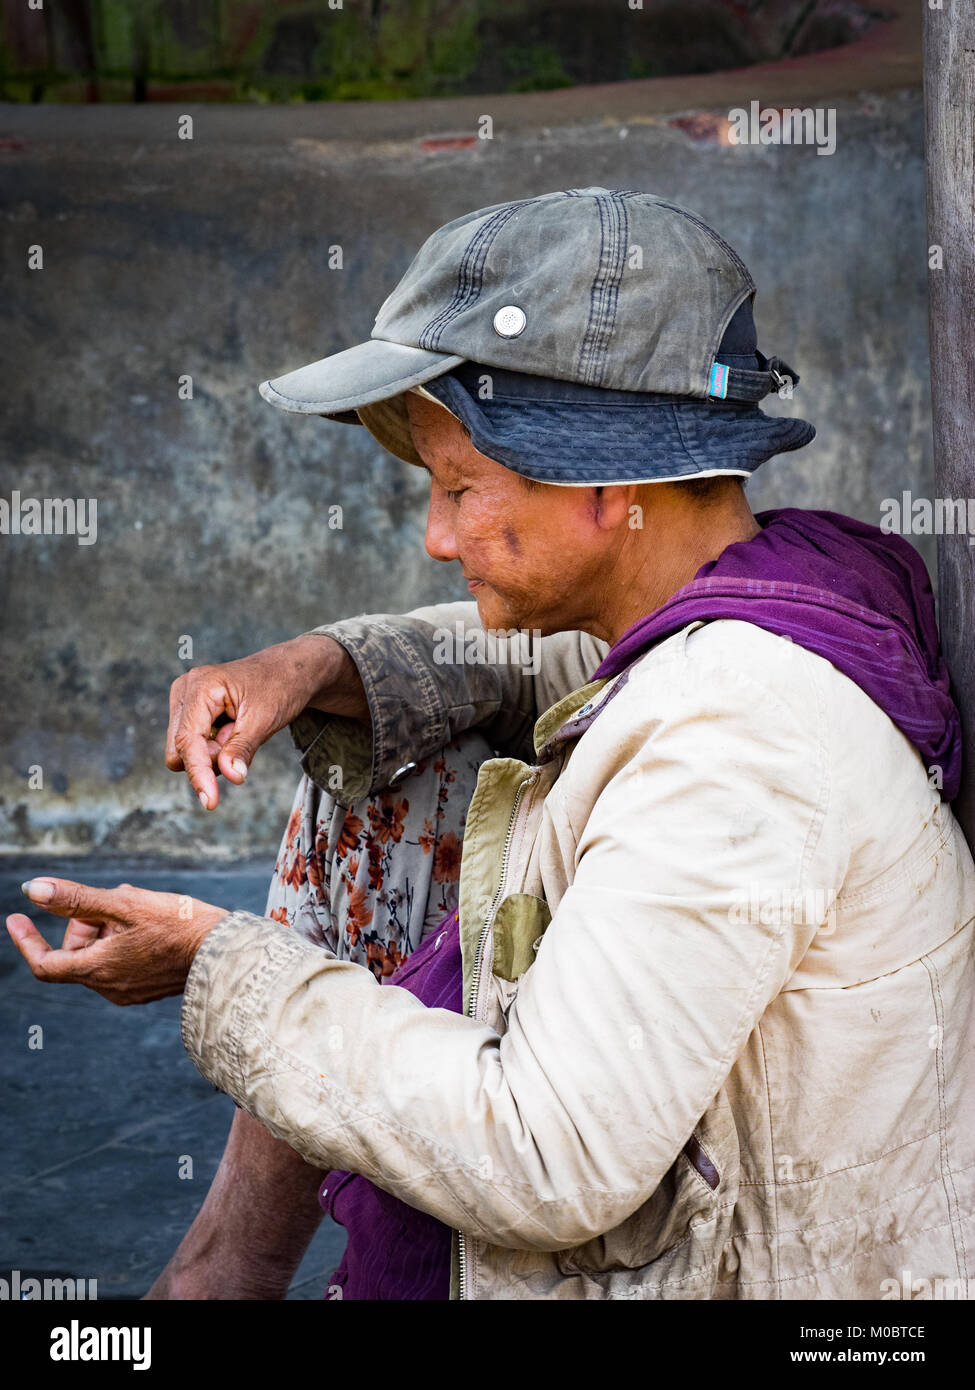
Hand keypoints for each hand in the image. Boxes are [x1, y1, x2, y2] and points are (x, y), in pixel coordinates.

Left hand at [6, 878, 228, 1004]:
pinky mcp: (147, 988)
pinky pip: (121, 961)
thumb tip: (33, 890)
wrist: (226, 952)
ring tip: (141, 908)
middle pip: (78, 951)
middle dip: (88, 921)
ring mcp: (129, 991)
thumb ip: (76, 898)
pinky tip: (152, 924)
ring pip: (101, 954)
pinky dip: (124, 940)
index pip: (44, 962)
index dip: (26, 940)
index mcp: (98, 969)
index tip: (15, 918)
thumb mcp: (124, 904)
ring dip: (109, 928)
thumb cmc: (179, 925)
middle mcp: (109, 987)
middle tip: (118, 900)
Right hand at [166, 634, 367, 810]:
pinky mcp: (189, 710)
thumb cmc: (279, 687)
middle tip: (242, 738)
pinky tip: (233, 728)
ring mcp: (184, 699)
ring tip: (239, 728)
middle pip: (180, 749)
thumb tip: (230, 776)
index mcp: (201, 686)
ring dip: (215, 752)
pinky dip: (215, 745)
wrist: (288, 670)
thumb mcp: (265, 719)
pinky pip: (194, 744)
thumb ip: (243, 748)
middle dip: (211, 758)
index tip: (210, 802)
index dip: (199, 773)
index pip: (188, 740)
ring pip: (185, 750)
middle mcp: (185, 689)